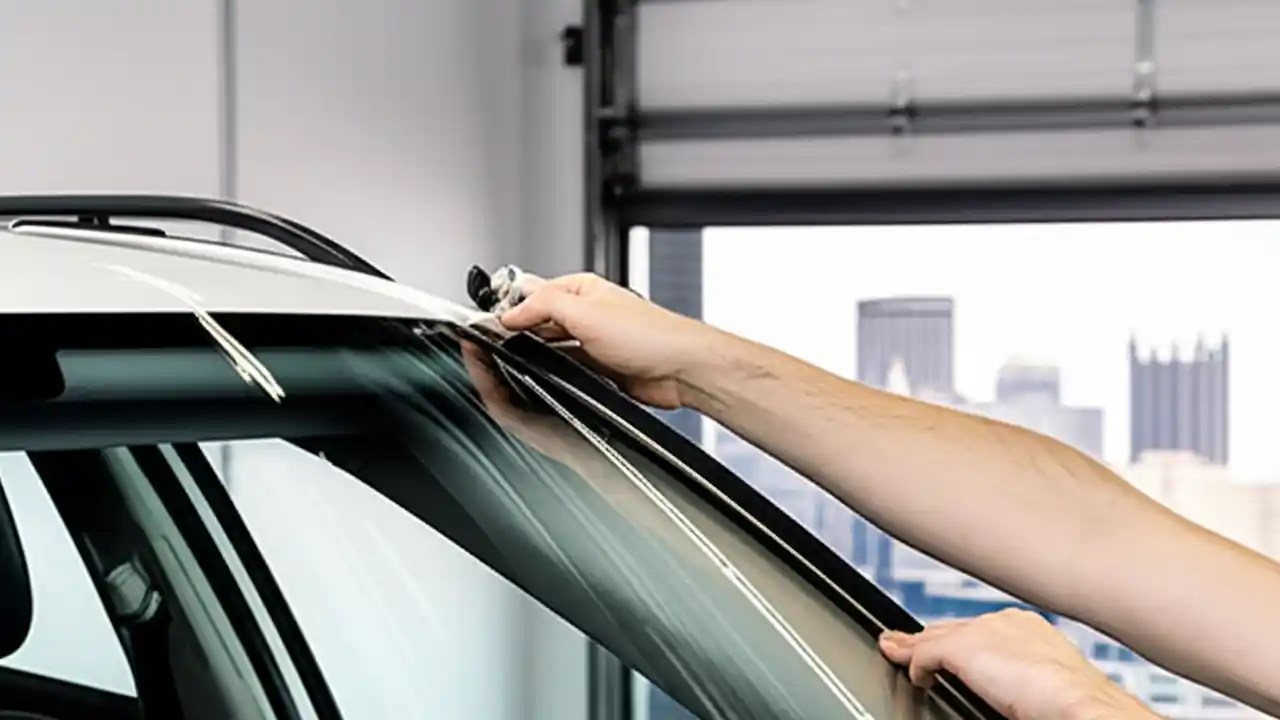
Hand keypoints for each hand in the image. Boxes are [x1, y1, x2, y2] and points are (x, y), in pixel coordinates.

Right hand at [499, 273, 715, 408]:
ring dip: (539, 355)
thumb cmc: (649, 335)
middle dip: (522, 333)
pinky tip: (550, 378)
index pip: (533, 293)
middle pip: (539, 321)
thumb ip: (543, 306)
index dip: (511, 308)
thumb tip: (511, 312)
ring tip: (524, 363)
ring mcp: (592, 341)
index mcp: (581, 289)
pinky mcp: (599, 367)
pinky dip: (556, 373)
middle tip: (501, 346)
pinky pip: (567, 369)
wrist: (680, 370)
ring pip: (551, 347)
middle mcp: (586, 312)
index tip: (491, 324)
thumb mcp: (584, 311)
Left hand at [879, 609, 1155, 719]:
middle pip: (952, 628)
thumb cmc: (1076, 704)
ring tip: (894, 651)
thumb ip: (1018, 676)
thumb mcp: (1045, 683)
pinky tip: (917, 680)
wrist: (1083, 704)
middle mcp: (1002, 623)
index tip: (944, 652)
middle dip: (928, 639)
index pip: (979, 630)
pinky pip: (925, 655)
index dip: (957, 640)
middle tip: (905, 646)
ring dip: (912, 648)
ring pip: (933, 637)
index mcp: (1027, 628)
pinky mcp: (962, 648)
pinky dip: (916, 667)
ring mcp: (981, 632)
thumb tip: (1009, 691)